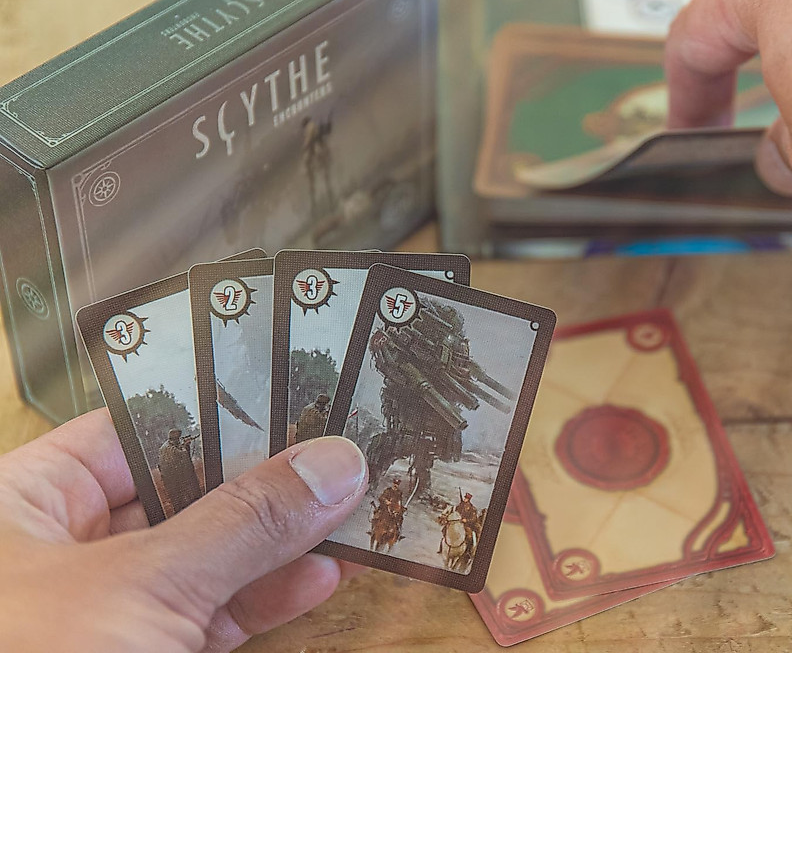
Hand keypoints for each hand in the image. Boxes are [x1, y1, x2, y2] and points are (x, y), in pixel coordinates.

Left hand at [0, 409, 369, 650]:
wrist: (34, 825)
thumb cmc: (36, 683)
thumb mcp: (143, 590)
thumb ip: (243, 520)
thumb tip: (328, 463)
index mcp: (18, 511)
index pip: (128, 431)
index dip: (212, 409)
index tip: (294, 392)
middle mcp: (54, 557)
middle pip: (175, 492)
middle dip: (262, 478)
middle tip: (335, 450)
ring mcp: (99, 617)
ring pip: (203, 555)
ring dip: (279, 539)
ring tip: (348, 511)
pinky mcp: (137, 668)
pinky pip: (210, 614)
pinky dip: (265, 597)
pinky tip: (318, 574)